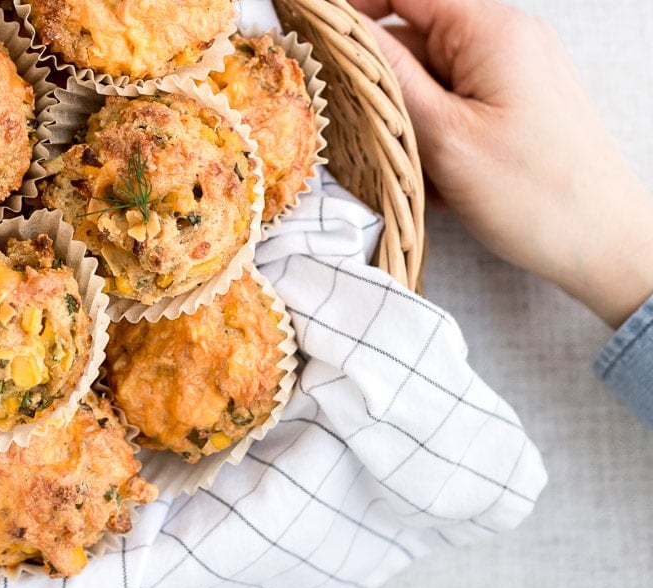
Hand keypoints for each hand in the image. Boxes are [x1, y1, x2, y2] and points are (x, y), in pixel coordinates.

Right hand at [351, 0, 652, 326]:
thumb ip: (389, 78)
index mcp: (490, 30)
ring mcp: (511, 68)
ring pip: (426, 70)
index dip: (348, 7)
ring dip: (400, 109)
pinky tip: (429, 169)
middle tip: (344, 118)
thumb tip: (342, 32)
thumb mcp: (444, 136)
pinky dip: (427, 126)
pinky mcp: (512, 99)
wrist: (602, 243)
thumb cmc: (533, 194)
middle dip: (373, 73)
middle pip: (410, 32)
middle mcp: (505, 36)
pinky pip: (450, 96)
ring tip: (396, 157)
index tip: (307, 31)